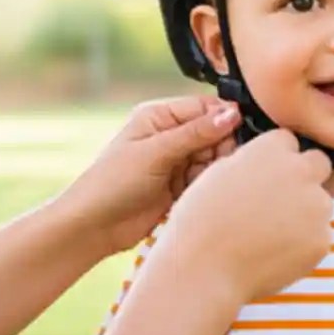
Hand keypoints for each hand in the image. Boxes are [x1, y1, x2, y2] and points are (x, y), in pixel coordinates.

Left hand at [60, 95, 240, 255]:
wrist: (94, 227)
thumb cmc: (114, 183)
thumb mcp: (156, 153)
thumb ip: (196, 133)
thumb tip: (233, 112)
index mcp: (160, 116)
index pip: (205, 107)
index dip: (224, 119)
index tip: (238, 133)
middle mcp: (169, 135)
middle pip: (214, 133)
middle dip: (220, 148)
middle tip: (211, 165)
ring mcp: (176, 161)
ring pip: (214, 158)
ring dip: (214, 170)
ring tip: (197, 183)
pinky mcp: (180, 186)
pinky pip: (207, 180)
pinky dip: (208, 186)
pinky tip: (198, 194)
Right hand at [161, 129, 333, 302]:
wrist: (203, 268)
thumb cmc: (200, 221)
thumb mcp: (219, 172)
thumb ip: (252, 161)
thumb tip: (266, 164)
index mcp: (272, 148)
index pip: (289, 141)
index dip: (277, 159)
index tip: (266, 176)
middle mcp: (301, 171)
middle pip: (318, 164)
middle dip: (305, 177)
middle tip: (280, 202)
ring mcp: (317, 206)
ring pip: (321, 203)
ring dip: (305, 213)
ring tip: (270, 235)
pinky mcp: (323, 240)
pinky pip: (320, 236)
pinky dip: (304, 244)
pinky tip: (275, 253)